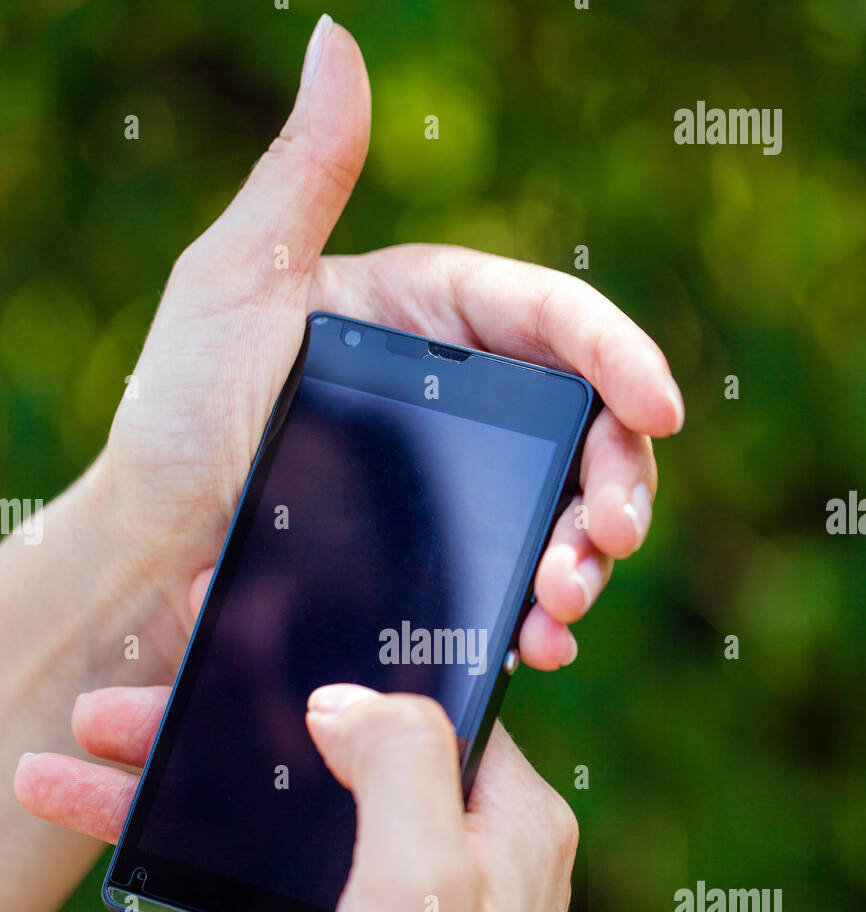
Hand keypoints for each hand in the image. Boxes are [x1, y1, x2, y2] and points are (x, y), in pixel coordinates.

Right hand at [19, 683, 578, 911]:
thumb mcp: (425, 883)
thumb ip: (399, 763)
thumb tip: (343, 701)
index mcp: (504, 825)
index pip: (418, 714)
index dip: (327, 673)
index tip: (237, 649)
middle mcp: (457, 871)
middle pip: (315, 779)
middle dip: (202, 758)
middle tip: (108, 724)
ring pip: (267, 858)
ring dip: (162, 839)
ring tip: (60, 794)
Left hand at [95, 14, 681, 675]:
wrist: (147, 540)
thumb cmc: (178, 406)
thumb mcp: (235, 281)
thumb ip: (303, 175)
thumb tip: (342, 41)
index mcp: (433, 317)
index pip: (552, 322)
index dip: (619, 357)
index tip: (659, 407)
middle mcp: (464, 400)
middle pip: (584, 428)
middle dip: (616, 480)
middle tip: (613, 535)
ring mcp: (460, 483)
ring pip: (564, 512)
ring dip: (587, 559)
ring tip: (565, 602)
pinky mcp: (446, 559)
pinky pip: (516, 582)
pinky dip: (541, 616)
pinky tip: (544, 642)